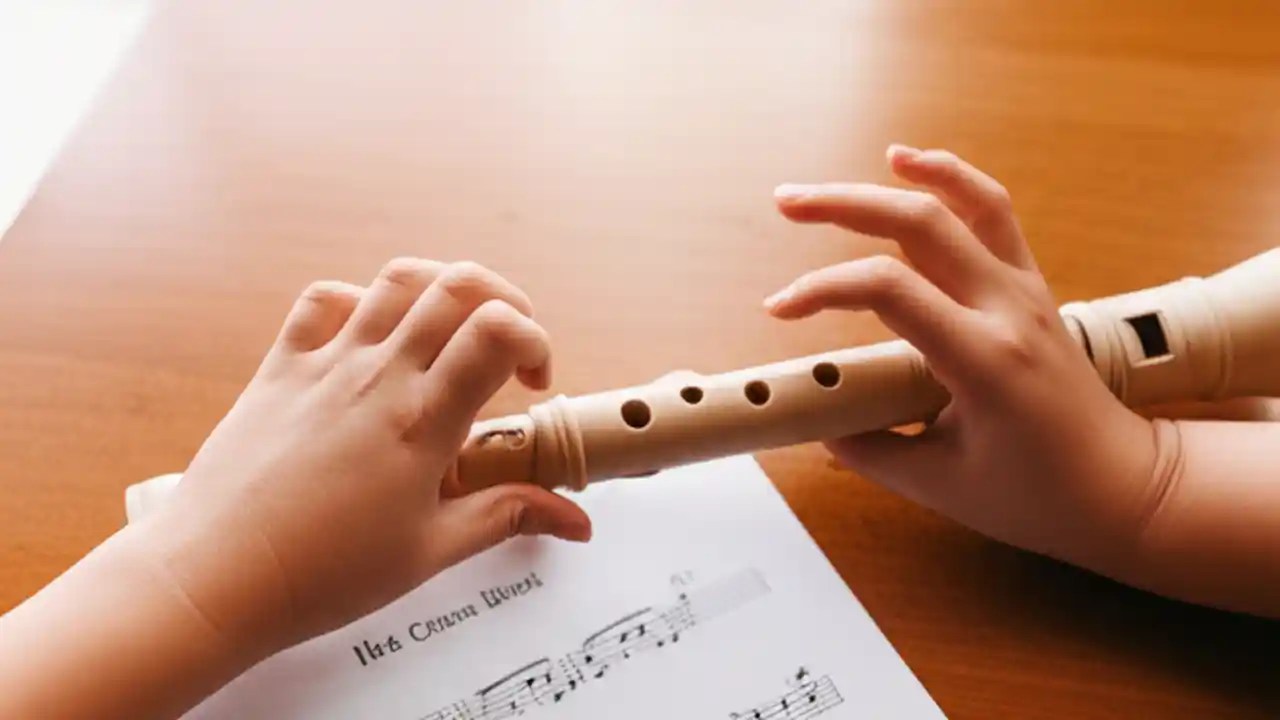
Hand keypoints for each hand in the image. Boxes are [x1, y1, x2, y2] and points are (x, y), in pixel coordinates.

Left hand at [136, 259, 591, 657]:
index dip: (535, 341)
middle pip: (457, 284)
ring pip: (397, 280)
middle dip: (504, 301)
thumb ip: (507, 519)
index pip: (499, 331)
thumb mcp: (430, 552)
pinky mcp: (281, 367)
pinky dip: (361, 301)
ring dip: (440, 289)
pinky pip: (325, 300)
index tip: (533, 383)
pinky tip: (373, 338)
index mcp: (422, 421)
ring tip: (450, 330)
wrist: (215, 577)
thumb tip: (573, 521)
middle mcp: (378, 376)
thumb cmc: (320, 574)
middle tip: (507, 348)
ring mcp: (326, 363)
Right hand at [766, 146, 1168, 575]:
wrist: (1124, 488)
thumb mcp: (940, 485)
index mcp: (982, 358)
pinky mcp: (1031, 288)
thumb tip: (819, 424)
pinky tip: (915, 167)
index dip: (821, 289)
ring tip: (862, 161)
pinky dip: (955, 181)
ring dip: (910, 175)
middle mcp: (1006, 309)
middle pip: (920, 223)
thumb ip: (869, 451)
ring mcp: (1025, 291)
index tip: (778, 309)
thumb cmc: (1038, 496)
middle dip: (844, 204)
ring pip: (968, 202)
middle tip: (786, 203)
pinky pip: (994, 215)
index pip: (887, 290)